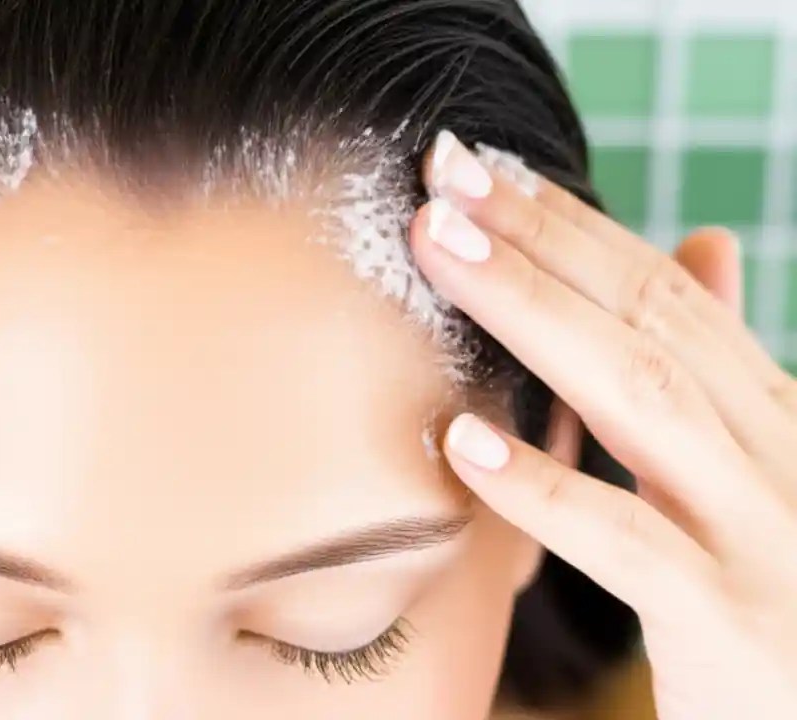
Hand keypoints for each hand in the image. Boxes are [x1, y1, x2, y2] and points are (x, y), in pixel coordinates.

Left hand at [417, 132, 796, 719]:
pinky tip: (462, 445)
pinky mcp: (734, 621)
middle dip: (539, 236)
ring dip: (530, 314)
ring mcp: (764, 534)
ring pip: (640, 397)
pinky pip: (629, 544)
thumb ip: (718, 367)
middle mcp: (778, 454)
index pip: (660, 291)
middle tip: (442, 173)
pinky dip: (544, 489)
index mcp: (771, 414)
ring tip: (439, 252)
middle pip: (646, 318)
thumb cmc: (773, 593)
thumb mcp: (754, 466)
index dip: (567, 221)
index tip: (475, 167)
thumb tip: (705, 241)